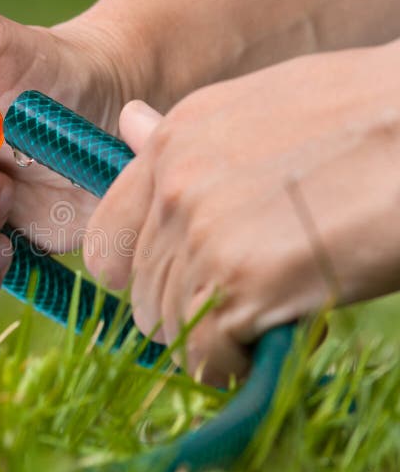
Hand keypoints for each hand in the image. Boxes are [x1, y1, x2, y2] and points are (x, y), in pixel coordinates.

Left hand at [85, 41, 399, 384]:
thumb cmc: (366, 115)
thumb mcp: (258, 107)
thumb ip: (186, 138)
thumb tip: (129, 122)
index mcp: (172, 141)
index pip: (106, 239)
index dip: (138, 274)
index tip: (182, 282)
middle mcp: (173, 185)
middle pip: (141, 292)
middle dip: (187, 307)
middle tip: (247, 299)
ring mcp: (202, 231)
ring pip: (168, 326)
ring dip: (214, 335)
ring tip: (273, 309)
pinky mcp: (242, 278)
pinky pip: (203, 355)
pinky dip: (235, 365)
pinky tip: (277, 337)